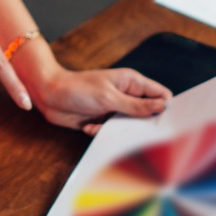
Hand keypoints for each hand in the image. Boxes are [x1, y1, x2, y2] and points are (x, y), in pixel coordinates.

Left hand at [28, 66, 170, 134]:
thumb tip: (163, 106)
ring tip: (104, 126)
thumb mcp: (108, 97)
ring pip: (129, 126)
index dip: (166, 108)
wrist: (48, 96)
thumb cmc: (77, 89)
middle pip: (147, 113)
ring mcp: (114, 108)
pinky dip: (101, 132)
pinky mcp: (102, 120)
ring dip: (118, 130)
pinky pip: (111, 132)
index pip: (160, 94)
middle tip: (135, 132)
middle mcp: (126, 95)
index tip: (167, 124)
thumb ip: (136, 105)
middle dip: (142, 125)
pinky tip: (88, 126)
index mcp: (131, 82)